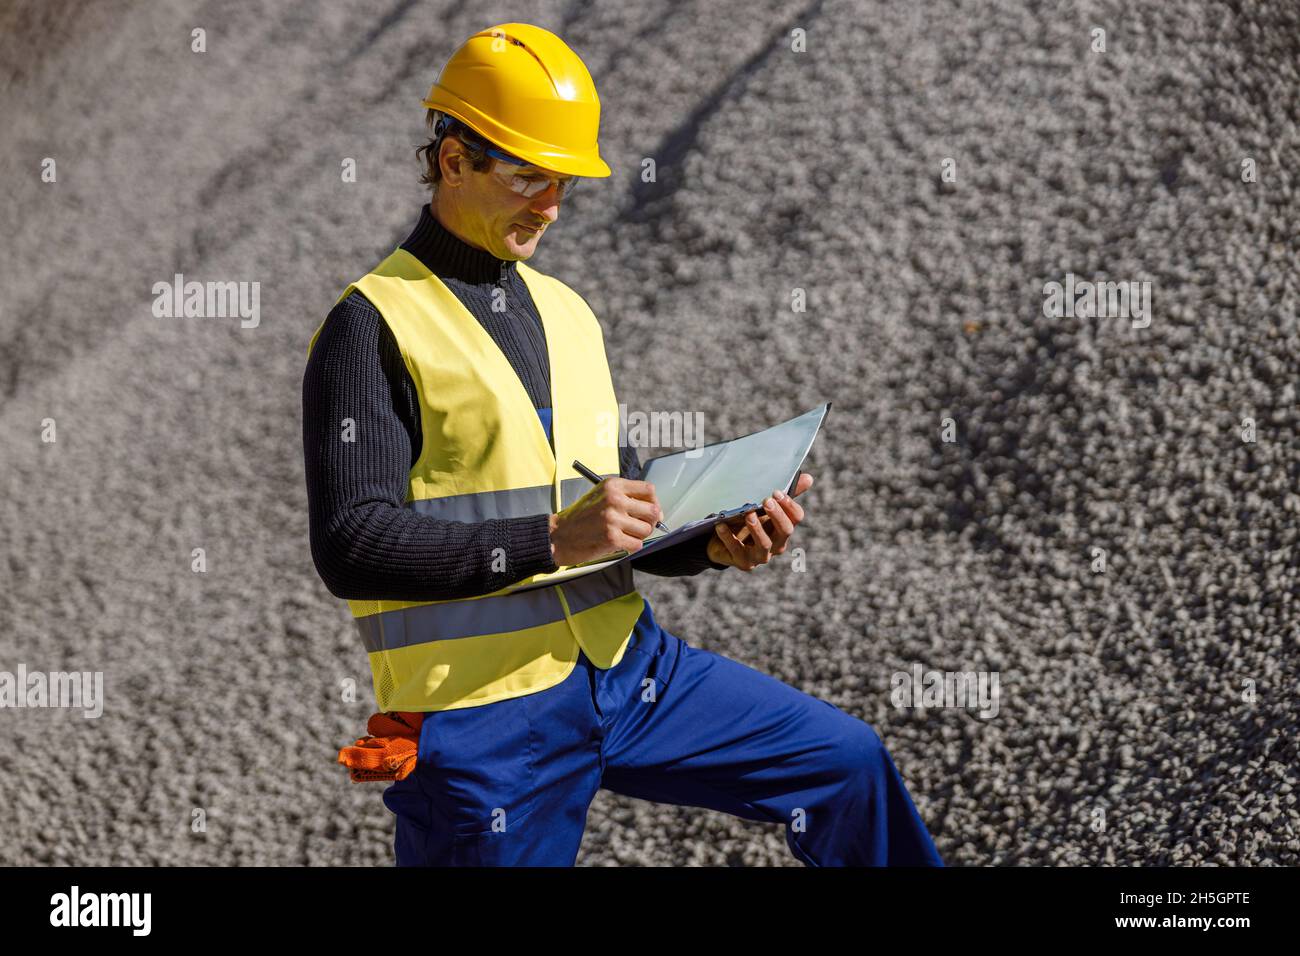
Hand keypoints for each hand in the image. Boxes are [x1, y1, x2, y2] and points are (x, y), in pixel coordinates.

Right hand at [549, 477, 663, 565]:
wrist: (558, 535)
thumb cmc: (580, 517)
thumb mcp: (601, 495)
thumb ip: (626, 497)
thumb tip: (656, 510)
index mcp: (613, 486)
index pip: (649, 489)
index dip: (654, 502)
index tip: (650, 511)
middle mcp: (614, 499)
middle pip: (652, 510)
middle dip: (650, 521)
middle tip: (639, 526)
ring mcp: (613, 519)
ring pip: (646, 529)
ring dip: (639, 536)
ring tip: (624, 535)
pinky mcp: (612, 538)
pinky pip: (637, 544)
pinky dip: (631, 547)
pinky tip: (619, 543)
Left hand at [706, 472, 813, 570]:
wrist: (722, 542)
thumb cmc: (746, 521)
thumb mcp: (763, 508)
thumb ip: (783, 495)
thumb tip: (808, 478)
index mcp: (784, 527)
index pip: (796, 517)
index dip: (789, 505)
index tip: (777, 492)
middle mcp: (777, 544)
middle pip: (785, 530)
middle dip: (777, 515)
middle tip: (766, 501)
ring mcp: (762, 555)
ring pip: (765, 544)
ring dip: (757, 529)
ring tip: (748, 515)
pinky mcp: (744, 562)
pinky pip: (737, 550)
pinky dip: (728, 537)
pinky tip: (721, 525)